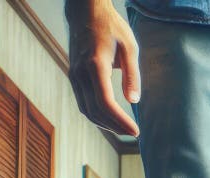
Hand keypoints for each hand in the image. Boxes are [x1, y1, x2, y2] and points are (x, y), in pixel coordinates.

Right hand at [65, 0, 139, 136]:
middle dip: (116, 127)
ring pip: (87, 111)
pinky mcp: (74, 77)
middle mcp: (80, 73)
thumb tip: (133, 101)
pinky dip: (97, 116)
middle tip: (134, 134)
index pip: (105, 102)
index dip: (120, 121)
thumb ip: (132, 75)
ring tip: (125, 130)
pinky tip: (111, 121)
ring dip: (106, 125)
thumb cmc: (110, 27)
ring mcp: (74, 76)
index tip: (135, 131)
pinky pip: (83, 104)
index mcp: (95, 65)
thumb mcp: (129, 47)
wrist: (85, 11)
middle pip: (95, 111)